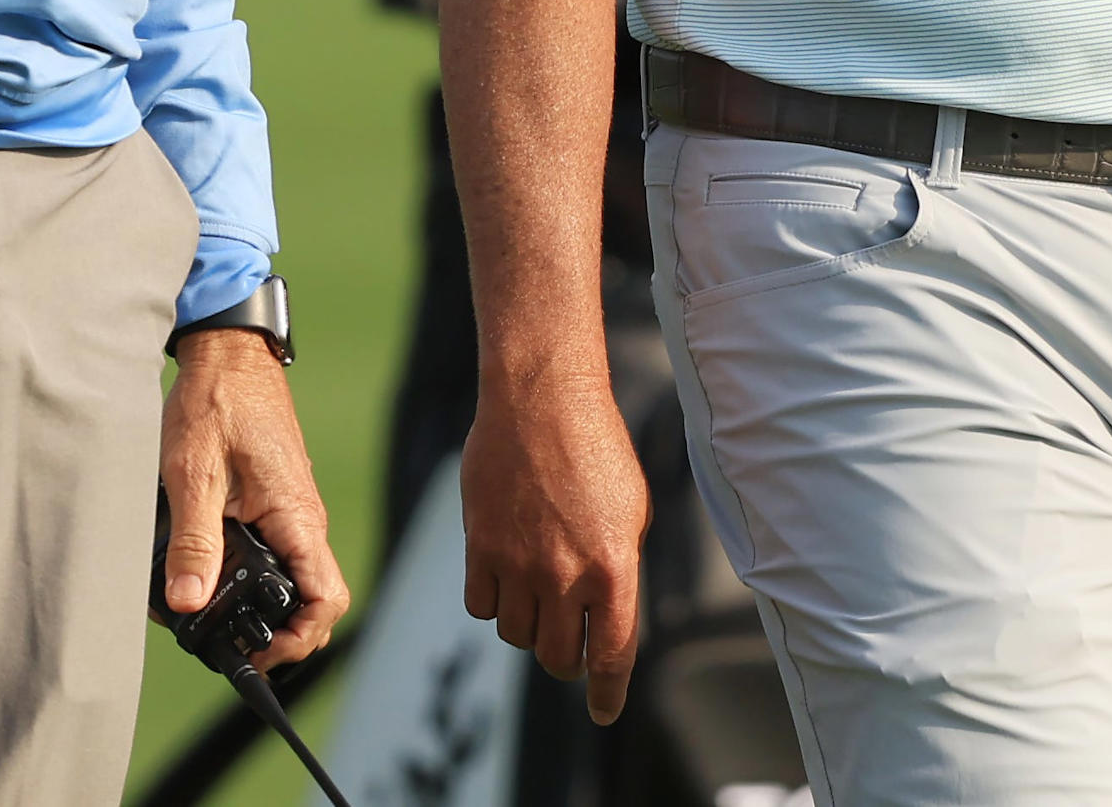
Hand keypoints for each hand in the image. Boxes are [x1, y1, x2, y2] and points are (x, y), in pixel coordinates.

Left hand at [159, 330, 346, 665]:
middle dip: (273, 634)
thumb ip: (193, 540)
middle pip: (309, 600)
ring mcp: (288, 512)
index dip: (300, 638)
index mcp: (296, 517)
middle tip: (222, 645)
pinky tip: (204, 574)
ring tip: (204, 617)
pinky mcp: (271, 503)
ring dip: (256, 606)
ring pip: (288, 579)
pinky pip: (272, 553)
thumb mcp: (194, 472)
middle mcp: (301, 520)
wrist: (228, 353)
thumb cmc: (217, 401)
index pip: (326, 598)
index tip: (257, 653)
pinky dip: (245, 575)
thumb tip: (188, 602)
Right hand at [461, 369, 648, 723]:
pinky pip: (480, 607)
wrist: (542, 399)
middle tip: (570, 638)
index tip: (602, 712)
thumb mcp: (631, 513)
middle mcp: (565, 576)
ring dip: (530, 629)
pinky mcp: (480, 547)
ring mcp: (518, 564)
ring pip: (516, 636)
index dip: (606, 693)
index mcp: (613, 569)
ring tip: (539, 597)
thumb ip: (619, 569)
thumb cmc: (597, 449)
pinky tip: (506, 579)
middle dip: (567, 657)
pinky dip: (494, 603)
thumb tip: (604, 615)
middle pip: (558, 657)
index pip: (610, 656)